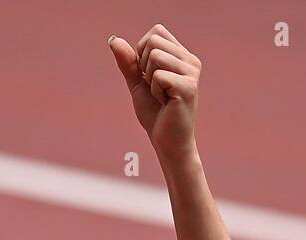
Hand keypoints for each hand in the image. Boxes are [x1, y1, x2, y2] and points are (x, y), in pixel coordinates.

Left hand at [108, 25, 200, 161]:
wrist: (167, 141)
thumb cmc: (155, 113)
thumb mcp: (137, 83)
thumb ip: (127, 62)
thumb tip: (113, 39)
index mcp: (182, 56)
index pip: (155, 32)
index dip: (141, 52)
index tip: (148, 76)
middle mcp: (190, 60)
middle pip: (153, 41)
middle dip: (143, 65)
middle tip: (155, 87)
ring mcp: (192, 72)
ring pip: (155, 55)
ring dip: (149, 79)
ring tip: (161, 95)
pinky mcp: (188, 86)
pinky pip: (158, 75)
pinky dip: (154, 91)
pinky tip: (165, 102)